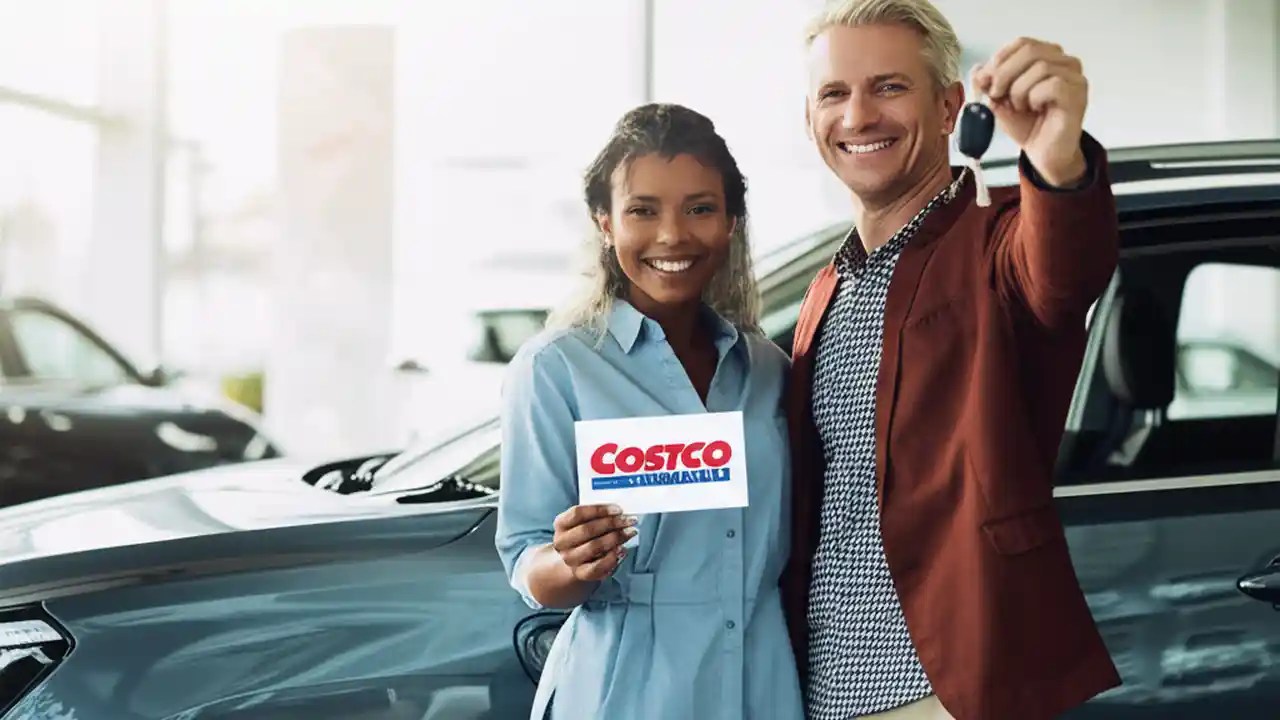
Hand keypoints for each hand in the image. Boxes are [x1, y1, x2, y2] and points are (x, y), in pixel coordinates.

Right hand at [551, 504, 636, 581]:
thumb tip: (620, 513)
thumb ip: (599, 515)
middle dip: (612, 523)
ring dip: (615, 539)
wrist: (576, 559)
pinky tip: (623, 550)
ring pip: (593, 547)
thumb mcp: (586, 521)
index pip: (577, 513)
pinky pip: (597, 567)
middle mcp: (561, 542)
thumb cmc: (585, 534)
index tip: (619, 509)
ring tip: (630, 532)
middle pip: (587, 530)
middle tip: (630, 520)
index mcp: (561, 524)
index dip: (599, 510)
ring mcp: (570, 559)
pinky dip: (612, 558)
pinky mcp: (580, 573)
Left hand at [973, 37, 1088, 186]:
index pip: (1022, 43)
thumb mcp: (999, 100)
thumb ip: (988, 83)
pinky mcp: (1078, 93)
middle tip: (996, 94)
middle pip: (1030, 50)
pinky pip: (1052, 84)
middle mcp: (1064, 61)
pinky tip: (1034, 108)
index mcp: (1047, 56)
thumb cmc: (1027, 124)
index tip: (984, 80)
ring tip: (1019, 106)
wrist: (1043, 153)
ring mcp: (1075, 76)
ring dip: (1019, 89)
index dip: (999, 59)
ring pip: (1041, 67)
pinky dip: (1035, 97)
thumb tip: (977, 69)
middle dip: (1004, 73)